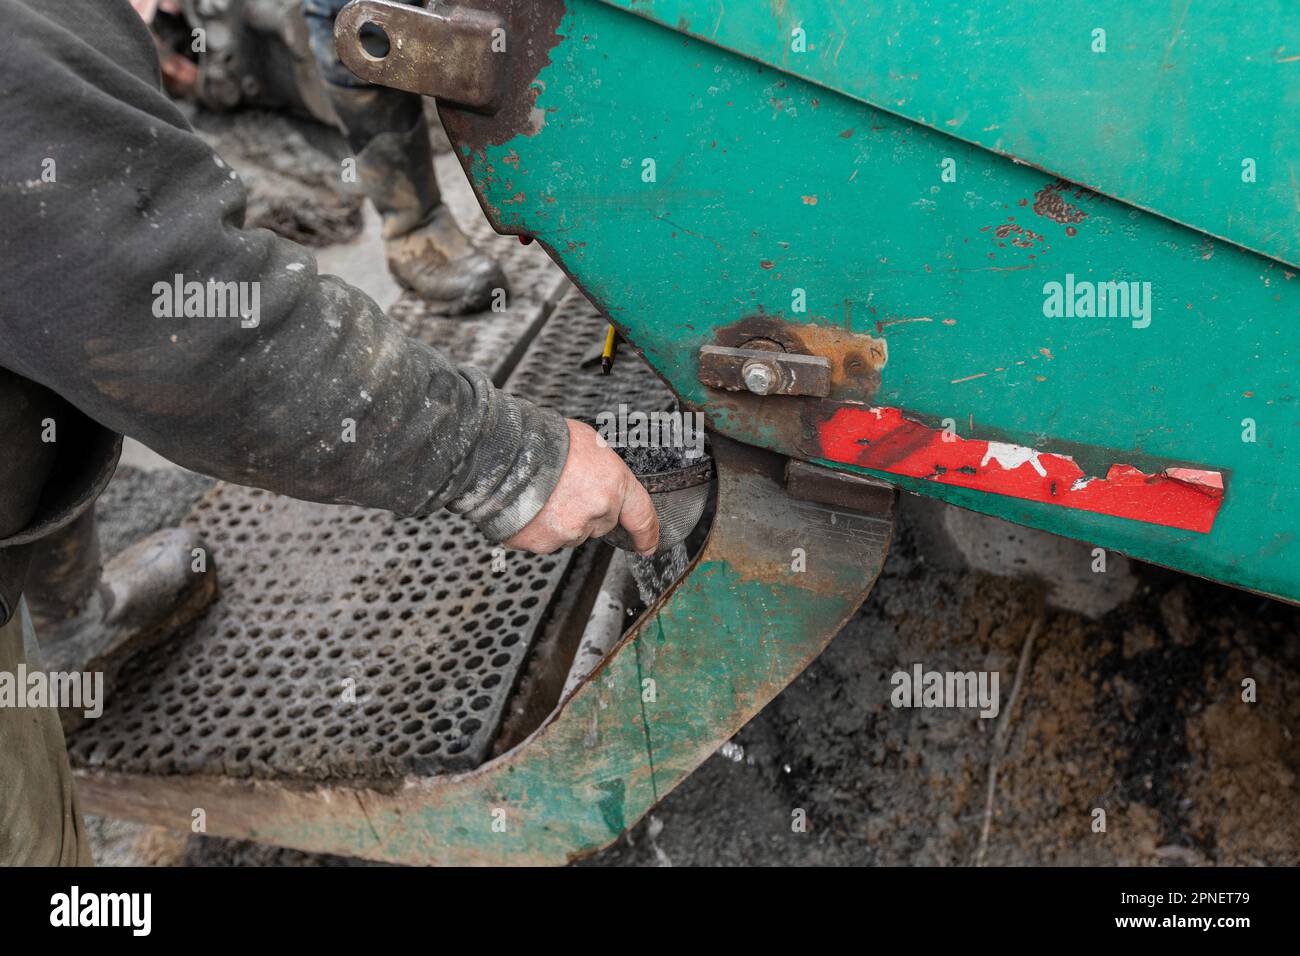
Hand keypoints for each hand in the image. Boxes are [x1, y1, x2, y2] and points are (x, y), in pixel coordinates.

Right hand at [505, 419, 658, 555]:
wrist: (503, 450)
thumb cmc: (543, 440)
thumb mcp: (590, 444)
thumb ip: (604, 473)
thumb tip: (603, 484)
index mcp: (613, 484)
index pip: (641, 516)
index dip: (646, 534)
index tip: (647, 546)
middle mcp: (596, 511)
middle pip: (599, 524)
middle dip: (585, 511)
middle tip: (563, 487)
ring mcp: (568, 531)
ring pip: (571, 534)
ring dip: (559, 519)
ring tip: (541, 493)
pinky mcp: (541, 543)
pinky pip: (544, 539)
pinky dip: (536, 527)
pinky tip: (527, 506)